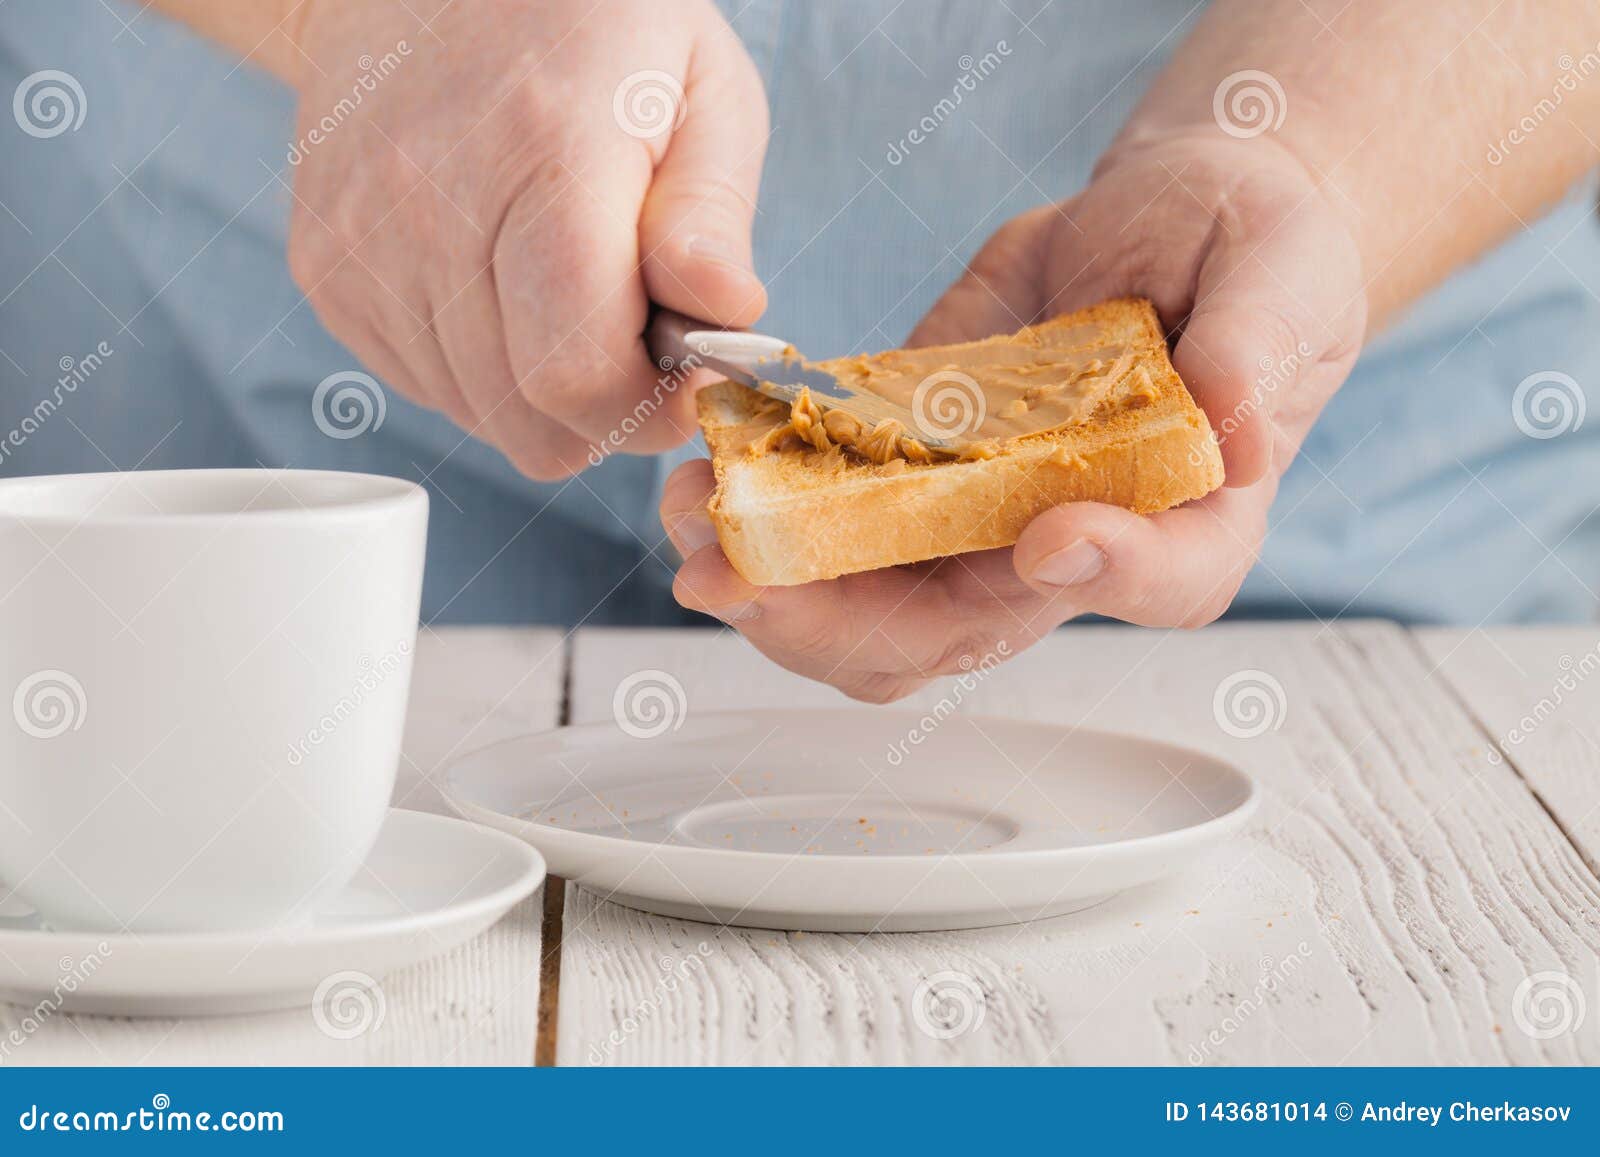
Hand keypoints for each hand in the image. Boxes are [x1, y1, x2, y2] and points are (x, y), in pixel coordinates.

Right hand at [286, 0, 766, 478]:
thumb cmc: (589, 28)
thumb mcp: (702, 89)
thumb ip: (713, 216)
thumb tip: (722, 318)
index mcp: (543, 156)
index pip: (578, 372)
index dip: (648, 409)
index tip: (687, 381)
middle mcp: (430, 207)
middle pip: (529, 420)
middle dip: (606, 412)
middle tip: (640, 345)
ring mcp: (362, 244)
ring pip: (477, 418)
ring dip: (542, 394)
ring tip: (568, 297)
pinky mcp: (324, 271)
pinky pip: (424, 387)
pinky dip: (481, 371)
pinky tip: (504, 290)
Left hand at [661, 133, 1366, 700]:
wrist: (1162, 229)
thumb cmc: (1250, 258)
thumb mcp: (1285, 276)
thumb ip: (1263, 346)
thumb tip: (1230, 419)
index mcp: (1184, 521)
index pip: (1159, 586)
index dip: (1108, 578)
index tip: (1049, 538)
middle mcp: (1063, 546)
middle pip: (954, 634)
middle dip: (839, 623)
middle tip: (746, 578)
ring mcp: (970, 516)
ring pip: (865, 600)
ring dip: (769, 579)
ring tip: (694, 512)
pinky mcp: (907, 465)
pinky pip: (828, 508)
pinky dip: (761, 497)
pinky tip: (709, 456)